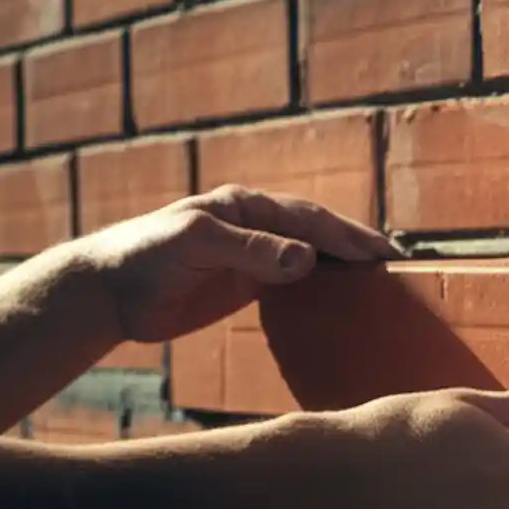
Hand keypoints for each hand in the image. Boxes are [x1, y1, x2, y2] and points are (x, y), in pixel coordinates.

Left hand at [79, 185, 400, 341]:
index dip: (350, 236)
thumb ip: (252, 250)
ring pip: (312, 258)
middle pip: (320, 235)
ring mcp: (254, 256)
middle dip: (359, 248)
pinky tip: (343, 302)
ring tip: (383, 284)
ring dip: (345, 268)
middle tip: (399, 268)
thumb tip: (307, 259)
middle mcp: (257, 226)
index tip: (385, 254)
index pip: (311, 219)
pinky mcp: (245, 286)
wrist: (109, 291)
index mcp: (248, 206)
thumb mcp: (198, 244)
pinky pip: (294, 285)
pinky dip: (322, 290)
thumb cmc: (145, 255)